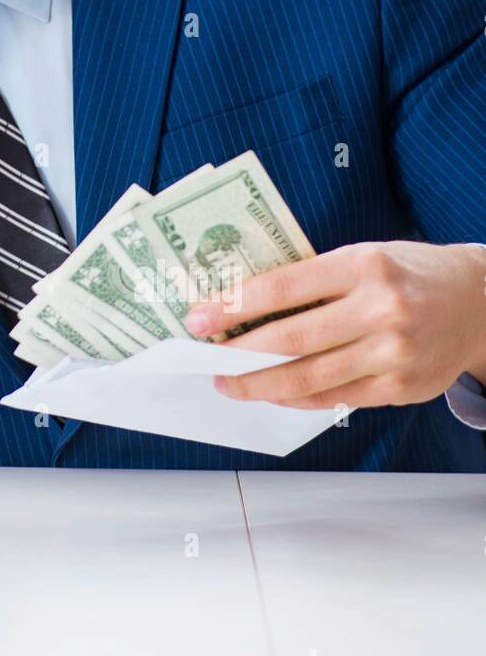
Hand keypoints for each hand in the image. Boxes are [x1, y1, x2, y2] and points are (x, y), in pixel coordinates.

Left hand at [183, 241, 485, 409]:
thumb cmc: (406, 274)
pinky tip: (271, 392)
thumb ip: (312, 280)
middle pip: (290, 340)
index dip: (233, 305)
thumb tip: (242, 305)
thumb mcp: (361, 257)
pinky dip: (296, 398)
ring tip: (229, 382)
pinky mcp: (400, 388)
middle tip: (204, 357)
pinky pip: (334, 399)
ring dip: (258, 385)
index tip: (198, 316)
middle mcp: (381, 310)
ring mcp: (393, 354)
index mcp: (363, 266)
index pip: (282, 288)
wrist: (478, 303)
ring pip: (308, 379)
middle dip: (237, 353)